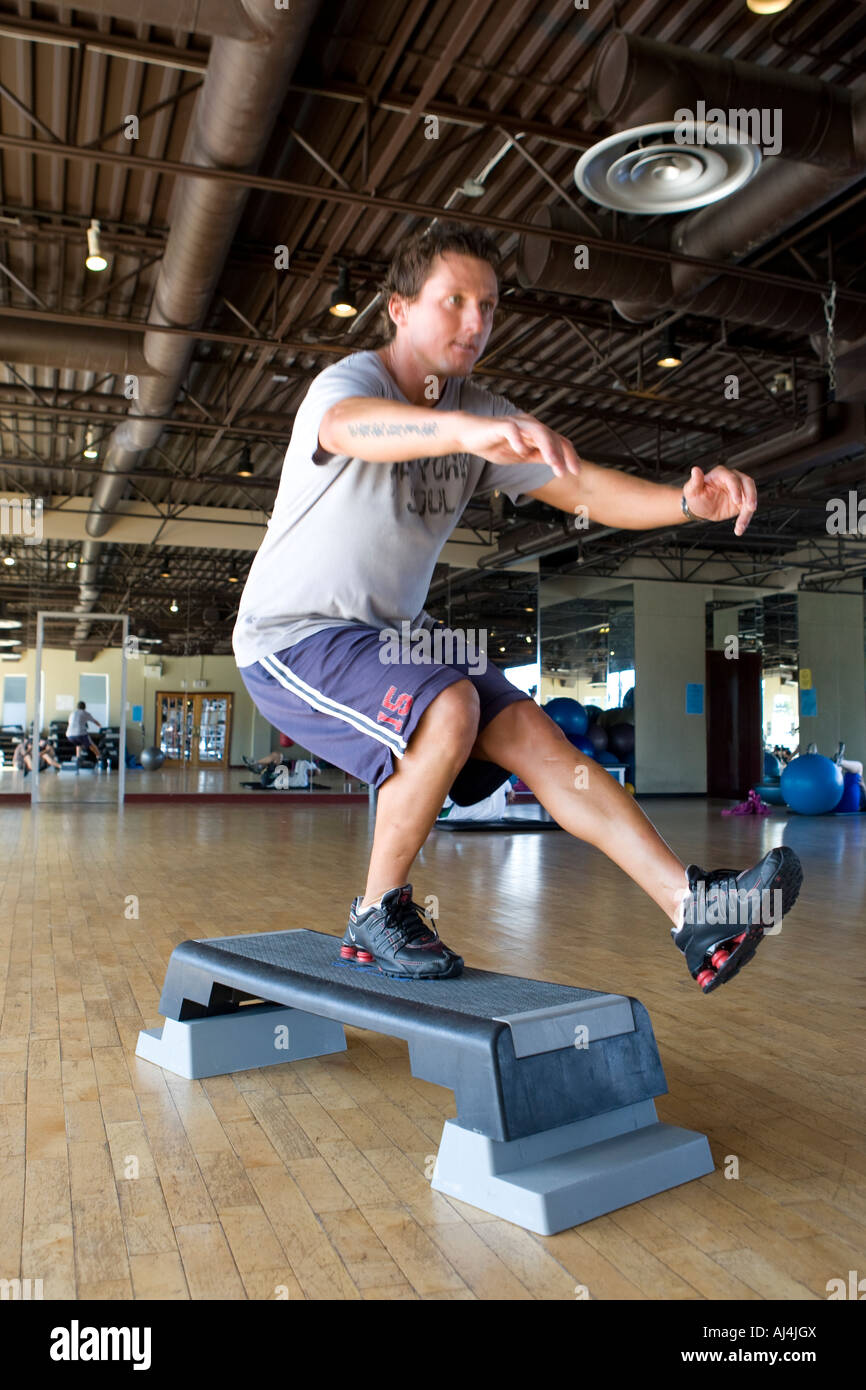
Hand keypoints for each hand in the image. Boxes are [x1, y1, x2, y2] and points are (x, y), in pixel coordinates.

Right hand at [458, 412, 581, 477]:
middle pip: (552, 436)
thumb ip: (537, 456)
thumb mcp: (520, 455)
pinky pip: (512, 430)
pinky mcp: (501, 425)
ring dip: (547, 447)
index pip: (558, 441)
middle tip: (564, 472)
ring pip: (538, 431)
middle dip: (561, 455)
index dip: (569, 456)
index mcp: (535, 433)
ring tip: (551, 462)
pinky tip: (521, 451)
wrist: (469, 435)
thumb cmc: (494, 443)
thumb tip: (556, 463)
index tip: (575, 472)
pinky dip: (518, 440)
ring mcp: (516, 424)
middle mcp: (529, 425)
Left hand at [684, 465, 756, 535]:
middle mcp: (733, 479)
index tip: (737, 501)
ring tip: (742, 524)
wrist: (700, 508)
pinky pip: (747, 510)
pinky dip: (745, 519)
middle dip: (751, 495)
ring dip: (749, 510)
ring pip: (750, 496)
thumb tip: (695, 469)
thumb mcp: (692, 490)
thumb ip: (695, 481)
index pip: (732, 478)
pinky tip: (739, 529)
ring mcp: (739, 490)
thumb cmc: (695, 496)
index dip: (736, 489)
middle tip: (751, 508)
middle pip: (747, 483)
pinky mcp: (742, 502)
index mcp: (721, 474)